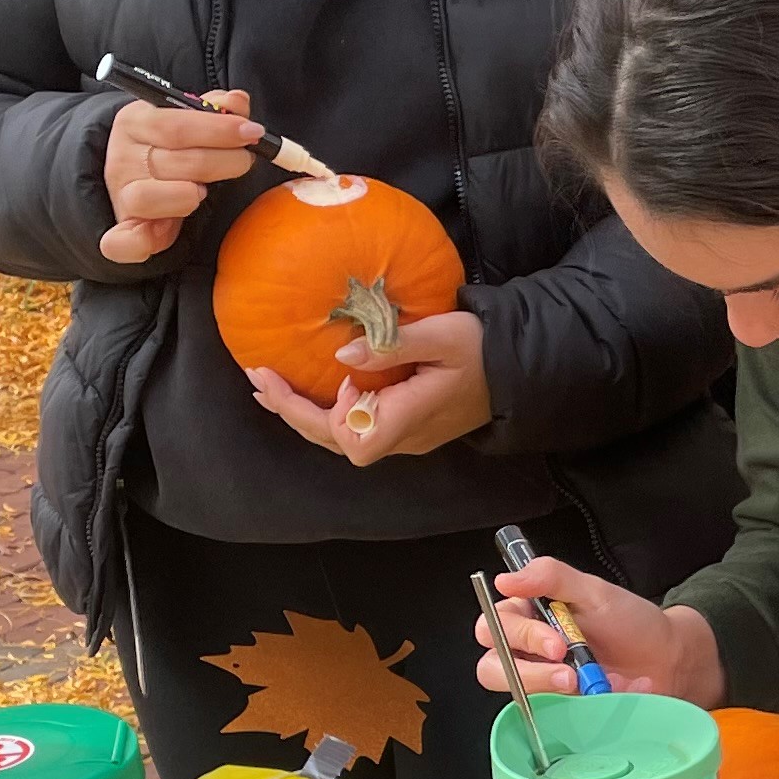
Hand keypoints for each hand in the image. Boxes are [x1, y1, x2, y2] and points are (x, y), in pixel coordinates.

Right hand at [99, 88, 265, 262]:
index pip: (176, 125)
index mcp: (136, 122)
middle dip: (220, 161)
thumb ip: (215, 110)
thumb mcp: (188, 118)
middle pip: (173, 161)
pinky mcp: (124, 230)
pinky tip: (165, 231)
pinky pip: (122, 242)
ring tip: (202, 191)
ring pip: (148, 198)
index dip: (218, 130)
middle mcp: (123, 157)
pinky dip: (140, 241)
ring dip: (185, 196)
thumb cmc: (171, 146)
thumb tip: (237, 102)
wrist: (133, 174)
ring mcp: (121, 195)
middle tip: (244, 161)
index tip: (252, 132)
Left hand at [249, 310, 488, 464]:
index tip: (337, 377)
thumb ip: (392, 344)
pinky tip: (317, 391)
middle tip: (259, 378)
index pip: (355, 442)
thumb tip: (341, 356)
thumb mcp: (443, 335)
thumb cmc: (484, 347)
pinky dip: (329, 412)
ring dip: (305, 415)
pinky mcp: (409, 425)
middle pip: (338, 443)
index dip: (330, 417)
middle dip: (295, 413)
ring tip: (270, 387)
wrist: (519, 366)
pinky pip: (360, 427)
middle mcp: (405, 437)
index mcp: (411, 418)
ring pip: (345, 438)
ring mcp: (407, 435)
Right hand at [476, 559, 722, 703]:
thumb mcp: (594, 591)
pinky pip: (535, 714)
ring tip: (575, 682)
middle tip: (565, 664)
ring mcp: (540, 679)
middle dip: (526, 666)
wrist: (666, 660)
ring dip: (537, 685)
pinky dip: (554, 707)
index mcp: (530, 614)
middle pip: (492, 662)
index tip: (557, 642)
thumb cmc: (631, 621)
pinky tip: (582, 698)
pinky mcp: (555, 706)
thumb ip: (551, 577)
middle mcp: (528, 648)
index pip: (494, 624)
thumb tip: (506, 579)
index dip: (519, 635)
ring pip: (509, 689)